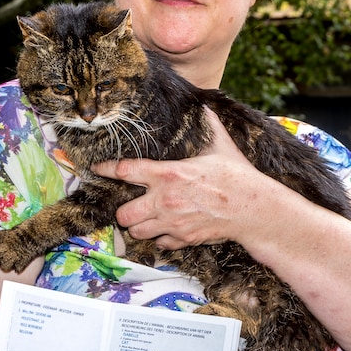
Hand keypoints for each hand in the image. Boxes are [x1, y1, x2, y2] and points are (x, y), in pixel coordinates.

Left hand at [92, 108, 264, 250]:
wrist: (253, 208)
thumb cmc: (237, 176)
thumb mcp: (221, 146)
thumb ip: (208, 127)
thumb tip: (204, 107)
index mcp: (168, 173)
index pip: (125, 170)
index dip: (107, 169)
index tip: (98, 169)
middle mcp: (164, 200)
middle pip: (123, 214)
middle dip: (123, 210)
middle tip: (131, 205)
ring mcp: (172, 223)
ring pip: (137, 232)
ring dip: (139, 226)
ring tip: (147, 219)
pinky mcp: (183, 239)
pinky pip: (160, 244)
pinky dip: (161, 238)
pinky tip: (168, 229)